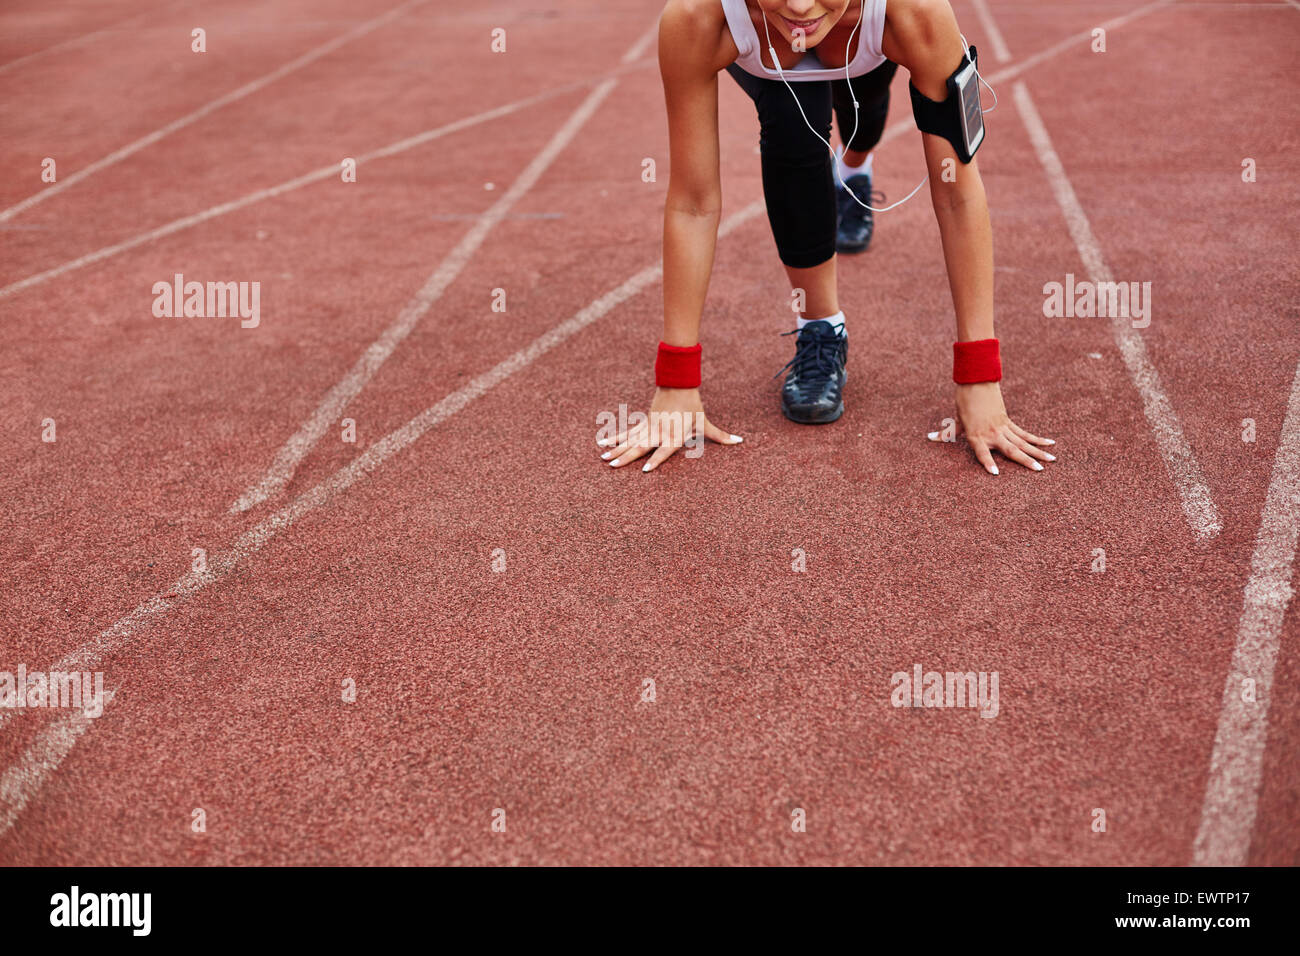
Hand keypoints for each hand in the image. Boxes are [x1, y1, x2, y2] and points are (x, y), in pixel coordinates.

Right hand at [597, 387, 741, 472]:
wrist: (678, 383)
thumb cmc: (692, 406)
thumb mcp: (705, 422)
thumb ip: (720, 436)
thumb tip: (740, 442)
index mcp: (673, 434)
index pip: (664, 450)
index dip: (656, 460)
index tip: (646, 470)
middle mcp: (659, 432)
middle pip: (640, 446)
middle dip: (626, 457)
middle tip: (613, 466)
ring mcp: (649, 427)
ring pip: (630, 440)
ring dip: (616, 450)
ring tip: (603, 459)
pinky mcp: (643, 423)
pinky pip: (627, 433)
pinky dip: (615, 438)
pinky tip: (603, 444)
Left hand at [928, 381, 1055, 474]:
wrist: (976, 381)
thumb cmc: (964, 402)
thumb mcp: (956, 420)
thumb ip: (947, 433)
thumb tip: (929, 438)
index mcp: (976, 435)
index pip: (982, 453)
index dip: (987, 462)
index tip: (995, 473)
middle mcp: (992, 433)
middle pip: (1012, 449)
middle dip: (1026, 460)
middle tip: (1040, 470)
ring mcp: (1003, 428)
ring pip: (1023, 442)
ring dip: (1038, 451)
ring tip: (1052, 460)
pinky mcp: (1008, 422)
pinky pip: (1024, 433)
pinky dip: (1037, 439)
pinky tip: (1050, 443)